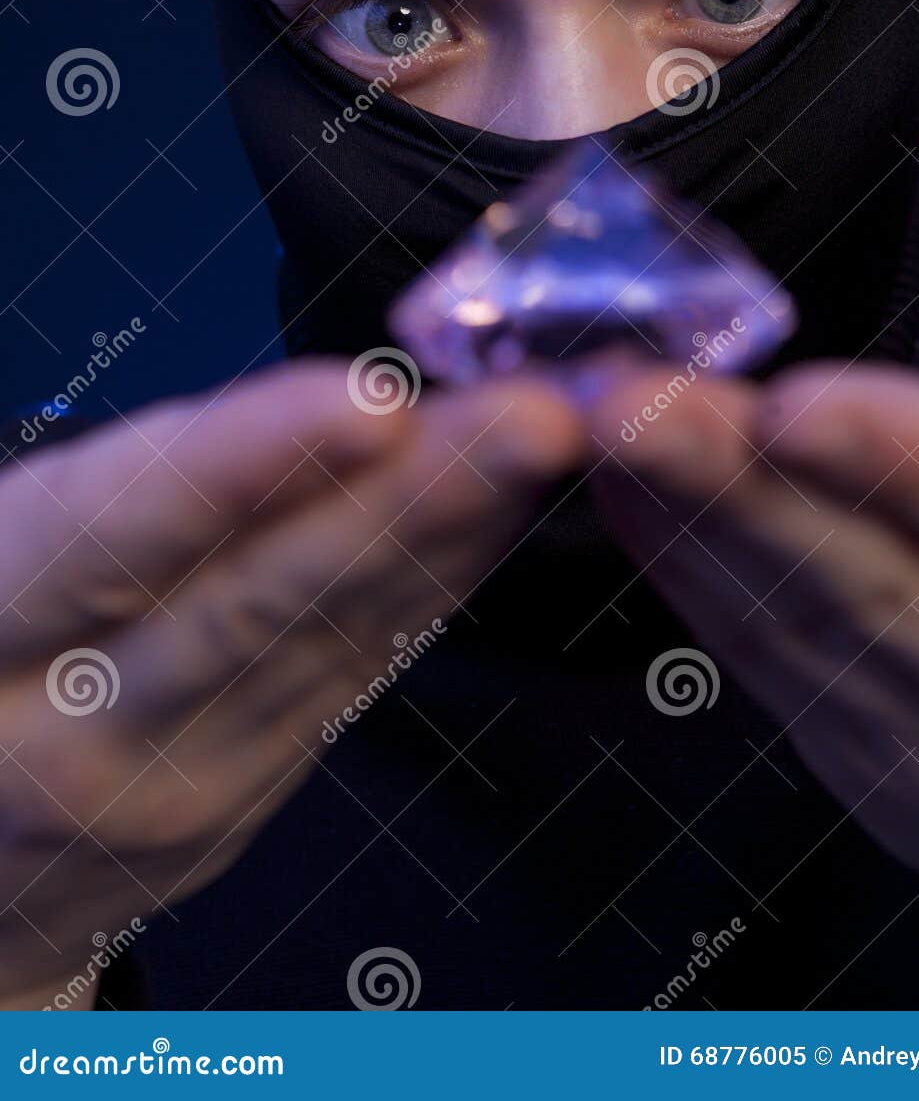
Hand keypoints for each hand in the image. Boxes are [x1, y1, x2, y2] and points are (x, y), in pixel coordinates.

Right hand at [0, 359, 582, 1005]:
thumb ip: (113, 498)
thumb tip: (304, 405)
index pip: (116, 540)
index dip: (246, 469)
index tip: (373, 403)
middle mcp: (79, 734)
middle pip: (260, 607)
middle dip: (409, 505)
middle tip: (533, 420)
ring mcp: (173, 788)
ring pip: (329, 645)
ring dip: (451, 537)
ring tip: (545, 442)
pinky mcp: (241, 807)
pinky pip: (350, 681)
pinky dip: (429, 591)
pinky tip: (500, 516)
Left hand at [590, 358, 918, 937]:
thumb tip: (881, 397)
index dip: (914, 468)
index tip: (789, 409)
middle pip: (891, 594)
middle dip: (745, 491)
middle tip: (634, 405)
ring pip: (815, 638)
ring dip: (697, 527)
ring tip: (614, 426)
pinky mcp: (897, 791)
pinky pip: (783, 679)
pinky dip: (704, 585)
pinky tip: (637, 506)